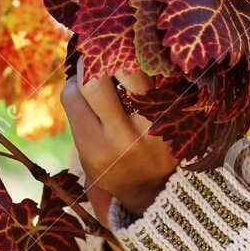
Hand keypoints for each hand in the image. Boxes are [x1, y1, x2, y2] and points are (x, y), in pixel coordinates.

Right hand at [60, 63, 178, 217]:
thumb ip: (81, 115)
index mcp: (94, 148)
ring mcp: (153, 128)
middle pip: (96, 81)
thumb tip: (81, 67)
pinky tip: (147, 74)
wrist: (156, 189)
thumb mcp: (88, 153)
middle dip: (94, 65)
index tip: (81, 78)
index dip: (75, 80)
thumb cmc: (114, 164)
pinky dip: (150, 70)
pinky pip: (160, 78)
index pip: (73, 95)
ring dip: (123, 61)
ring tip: (123, 63)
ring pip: (132, 72)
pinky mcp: (176, 118)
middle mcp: (122, 139)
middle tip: (101, 62)